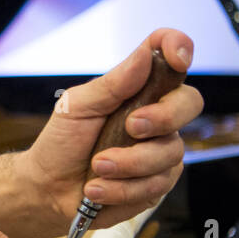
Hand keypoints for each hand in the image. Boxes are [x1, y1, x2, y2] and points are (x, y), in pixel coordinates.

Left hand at [17, 29, 204, 231]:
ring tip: (97, 166)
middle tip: (131, 127)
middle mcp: (157, 117)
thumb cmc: (63, 142)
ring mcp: (160, 151)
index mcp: (138, 90)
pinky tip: (97, 188)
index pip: (170, 60)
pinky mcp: (156, 184)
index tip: (176, 57)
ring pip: (170, 152)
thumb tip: (145, 54)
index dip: (179, 49)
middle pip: (189, 104)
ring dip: (128, 163)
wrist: (48, 188)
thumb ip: (113, 84)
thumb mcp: (79, 107)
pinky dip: (121, 188)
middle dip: (164, 116)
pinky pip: (155, 185)